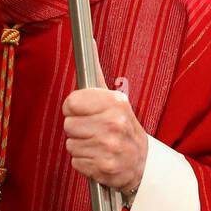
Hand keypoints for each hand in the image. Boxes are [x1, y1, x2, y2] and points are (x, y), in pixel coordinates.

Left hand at [62, 53, 147, 195]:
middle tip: (94, 130)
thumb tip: (89, 42)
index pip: (71, 102)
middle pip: (68, 125)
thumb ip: (97, 74)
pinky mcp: (104, 168)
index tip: (81, 112)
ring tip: (97, 144)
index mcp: (115, 102)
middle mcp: (114, 123)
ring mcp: (110, 147)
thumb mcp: (115, 99)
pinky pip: (75, 162)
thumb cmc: (123, 127)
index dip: (73, 108)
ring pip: (70, 144)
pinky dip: (84, 162)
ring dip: (80, 146)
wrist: (142, 162)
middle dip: (77, 129)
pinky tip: (98, 157)